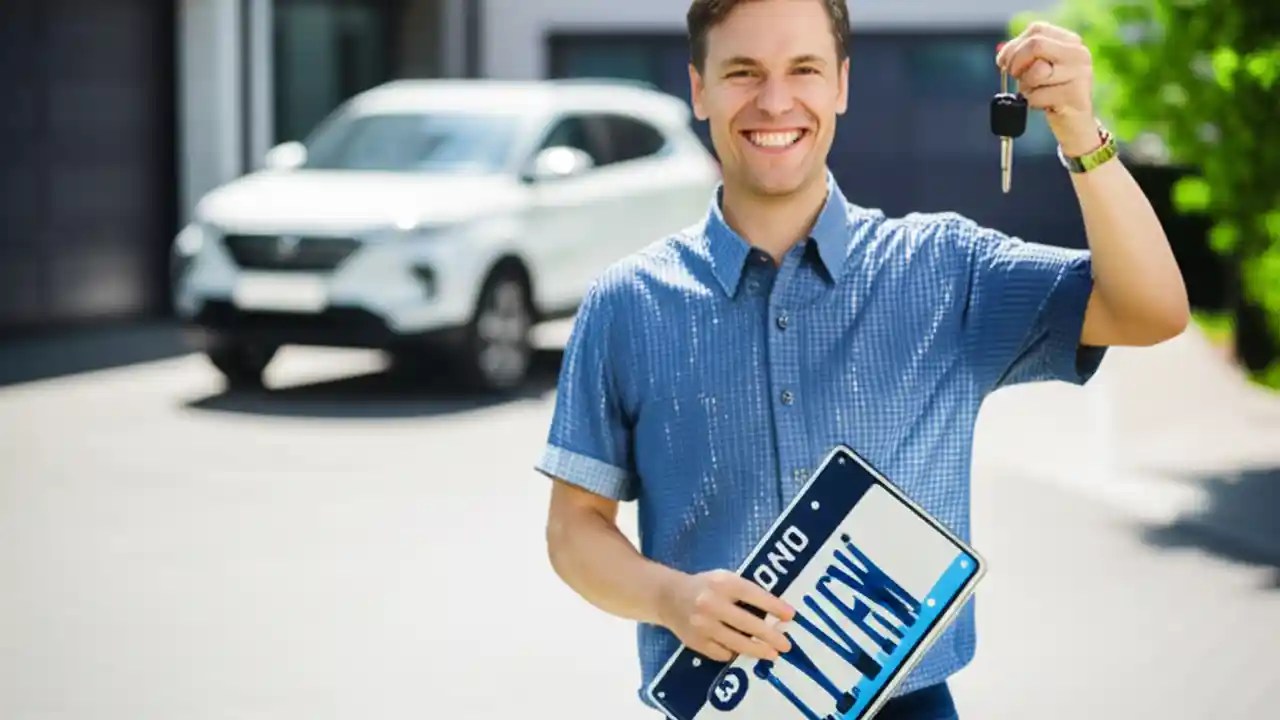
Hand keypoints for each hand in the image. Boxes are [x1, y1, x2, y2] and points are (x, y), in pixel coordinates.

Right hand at [657, 569, 795, 662]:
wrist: (667, 596)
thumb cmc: (705, 586)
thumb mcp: (724, 579)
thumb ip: (745, 591)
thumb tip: (775, 612)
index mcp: (722, 583)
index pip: (753, 595)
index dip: (774, 606)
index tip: (791, 616)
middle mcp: (711, 604)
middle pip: (748, 624)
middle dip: (770, 635)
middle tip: (786, 645)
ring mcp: (702, 625)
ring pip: (736, 643)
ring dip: (758, 650)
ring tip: (772, 655)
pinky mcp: (695, 642)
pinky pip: (722, 653)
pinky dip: (734, 653)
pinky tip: (742, 652)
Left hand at [997, 21, 1100, 155]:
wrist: (1075, 125)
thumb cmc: (1052, 94)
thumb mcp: (1038, 69)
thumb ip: (1023, 57)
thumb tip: (1003, 56)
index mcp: (1070, 42)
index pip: (1037, 30)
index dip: (1014, 46)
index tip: (1004, 62)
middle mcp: (1079, 54)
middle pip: (1036, 45)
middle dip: (1016, 63)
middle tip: (1014, 77)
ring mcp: (1080, 74)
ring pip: (1036, 72)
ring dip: (1026, 86)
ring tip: (1036, 93)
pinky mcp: (1074, 96)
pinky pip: (1038, 96)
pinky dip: (1032, 103)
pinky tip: (1045, 106)